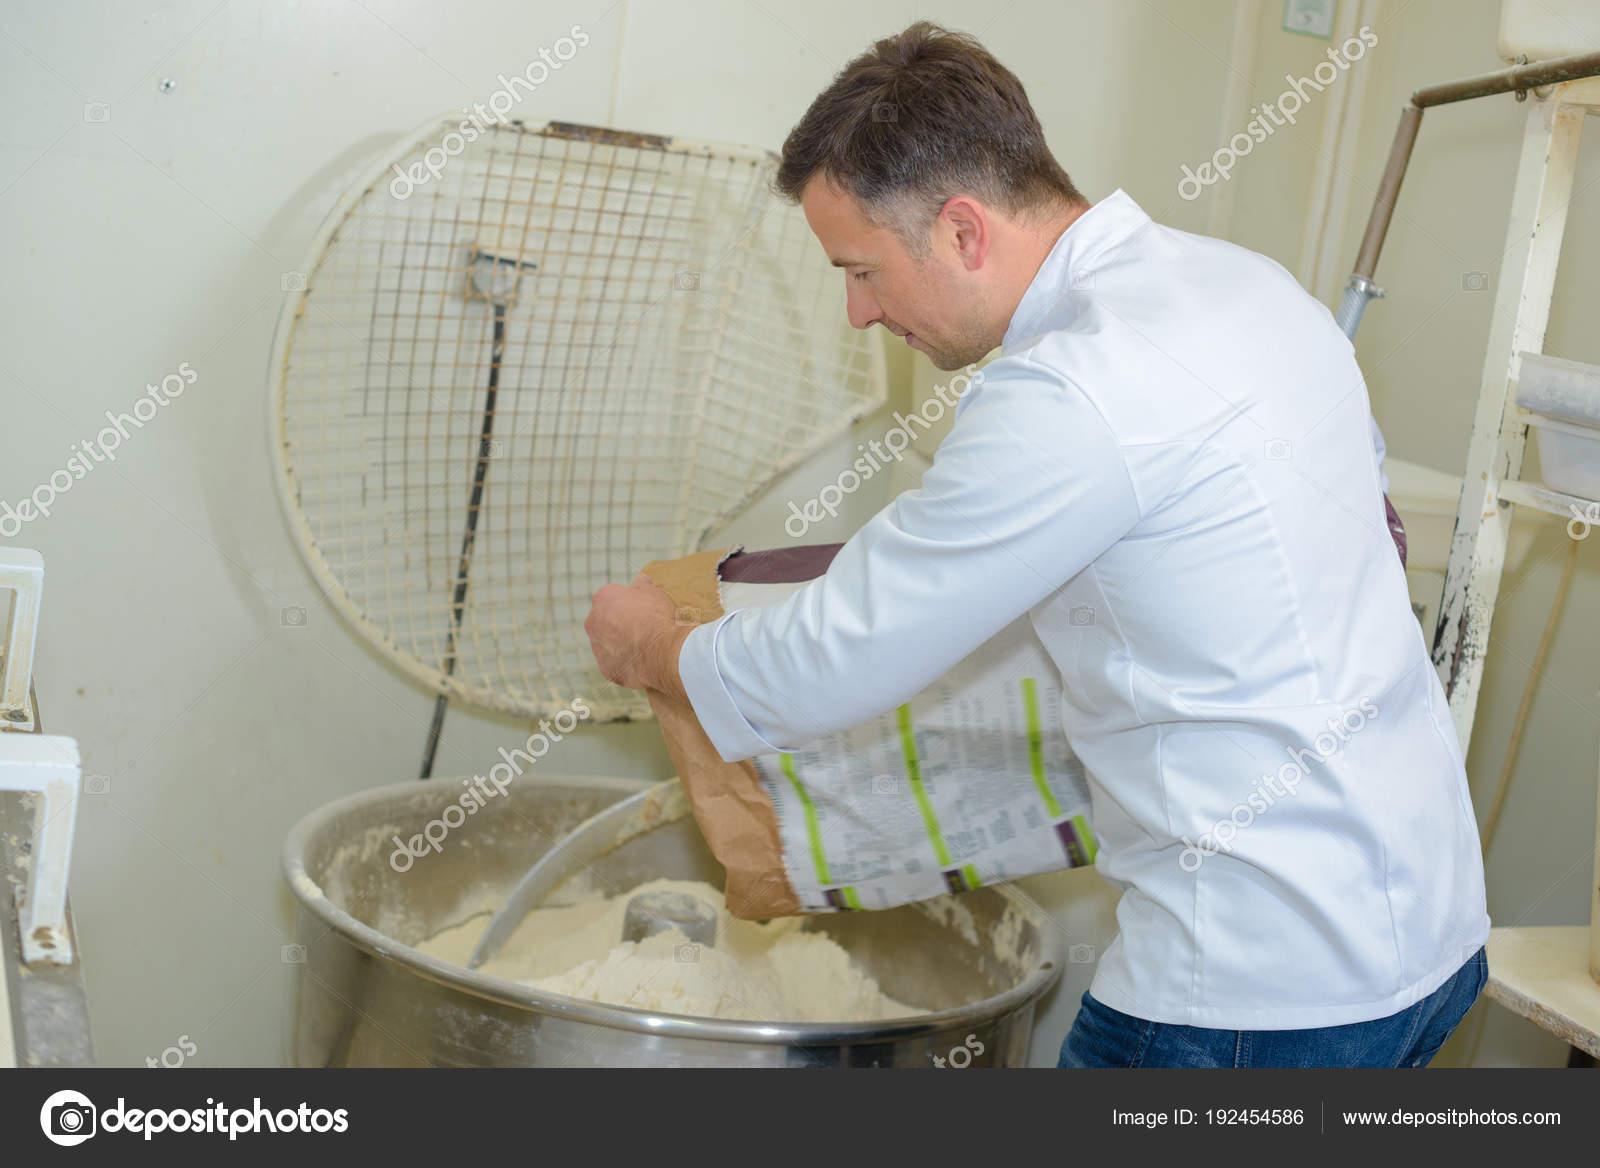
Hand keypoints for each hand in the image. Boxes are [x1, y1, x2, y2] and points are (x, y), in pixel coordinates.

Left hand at [583, 572, 689, 696]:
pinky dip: (625, 663)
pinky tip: (641, 661)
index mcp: (602, 599)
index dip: (627, 604)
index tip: (641, 610)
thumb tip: (640, 579)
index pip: (611, 598)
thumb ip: (642, 584)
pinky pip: (614, 664)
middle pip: (604, 621)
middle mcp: (593, 622)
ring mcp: (597, 648)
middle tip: (641, 628)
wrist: (662, 650)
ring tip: (642, 647)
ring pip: (607, 644)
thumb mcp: (653, 592)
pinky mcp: (606, 669)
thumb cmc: (657, 617)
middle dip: (618, 624)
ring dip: (619, 644)